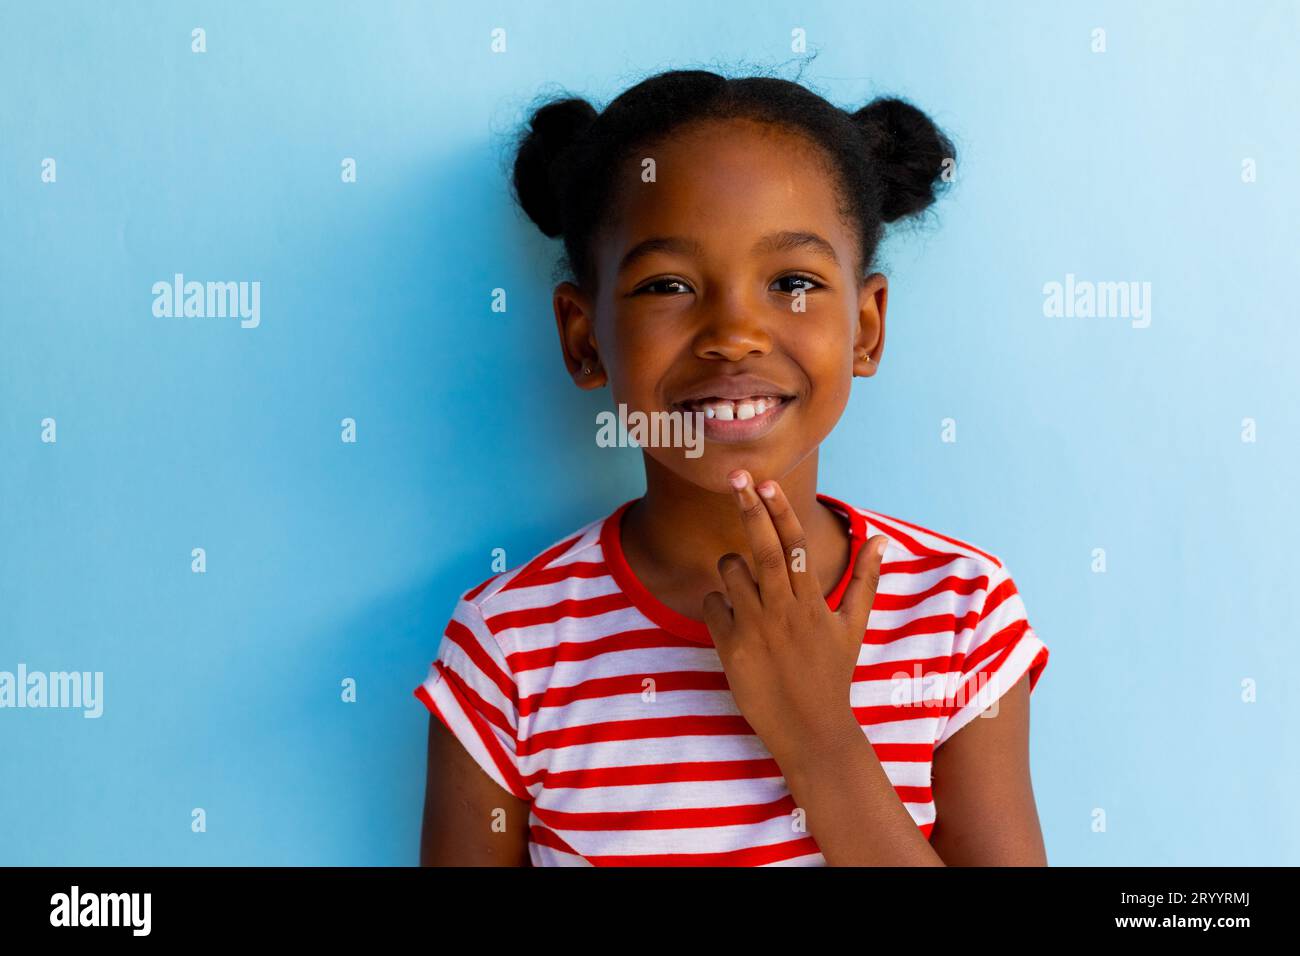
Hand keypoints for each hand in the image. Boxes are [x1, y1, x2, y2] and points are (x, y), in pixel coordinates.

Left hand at [701, 469, 889, 773]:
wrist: (812, 729)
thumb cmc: (831, 675)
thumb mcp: (853, 626)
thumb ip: (865, 579)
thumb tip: (881, 538)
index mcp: (813, 601)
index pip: (796, 545)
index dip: (780, 511)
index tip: (765, 482)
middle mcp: (785, 610)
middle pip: (762, 549)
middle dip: (749, 509)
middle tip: (735, 477)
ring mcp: (757, 628)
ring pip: (731, 572)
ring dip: (729, 566)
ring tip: (742, 585)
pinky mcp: (732, 649)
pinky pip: (713, 607)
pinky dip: (716, 604)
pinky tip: (731, 620)